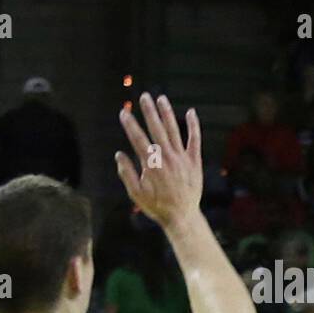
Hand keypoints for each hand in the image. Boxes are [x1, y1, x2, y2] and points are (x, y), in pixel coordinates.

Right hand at [116, 93, 202, 227]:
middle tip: (144, 96)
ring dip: (167, 113)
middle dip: (149, 111)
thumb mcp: (136, 194)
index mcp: (151, 165)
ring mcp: (182, 159)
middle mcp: (167, 158)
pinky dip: (193, 126)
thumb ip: (126, 173)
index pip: (138, 139)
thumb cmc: (157, 206)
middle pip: (156, 129)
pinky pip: (195, 140)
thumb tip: (119, 155)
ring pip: (174, 131)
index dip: (130, 125)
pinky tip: (191, 112)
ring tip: (161, 98)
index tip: (124, 112)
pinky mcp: (194, 162)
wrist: (182, 217)